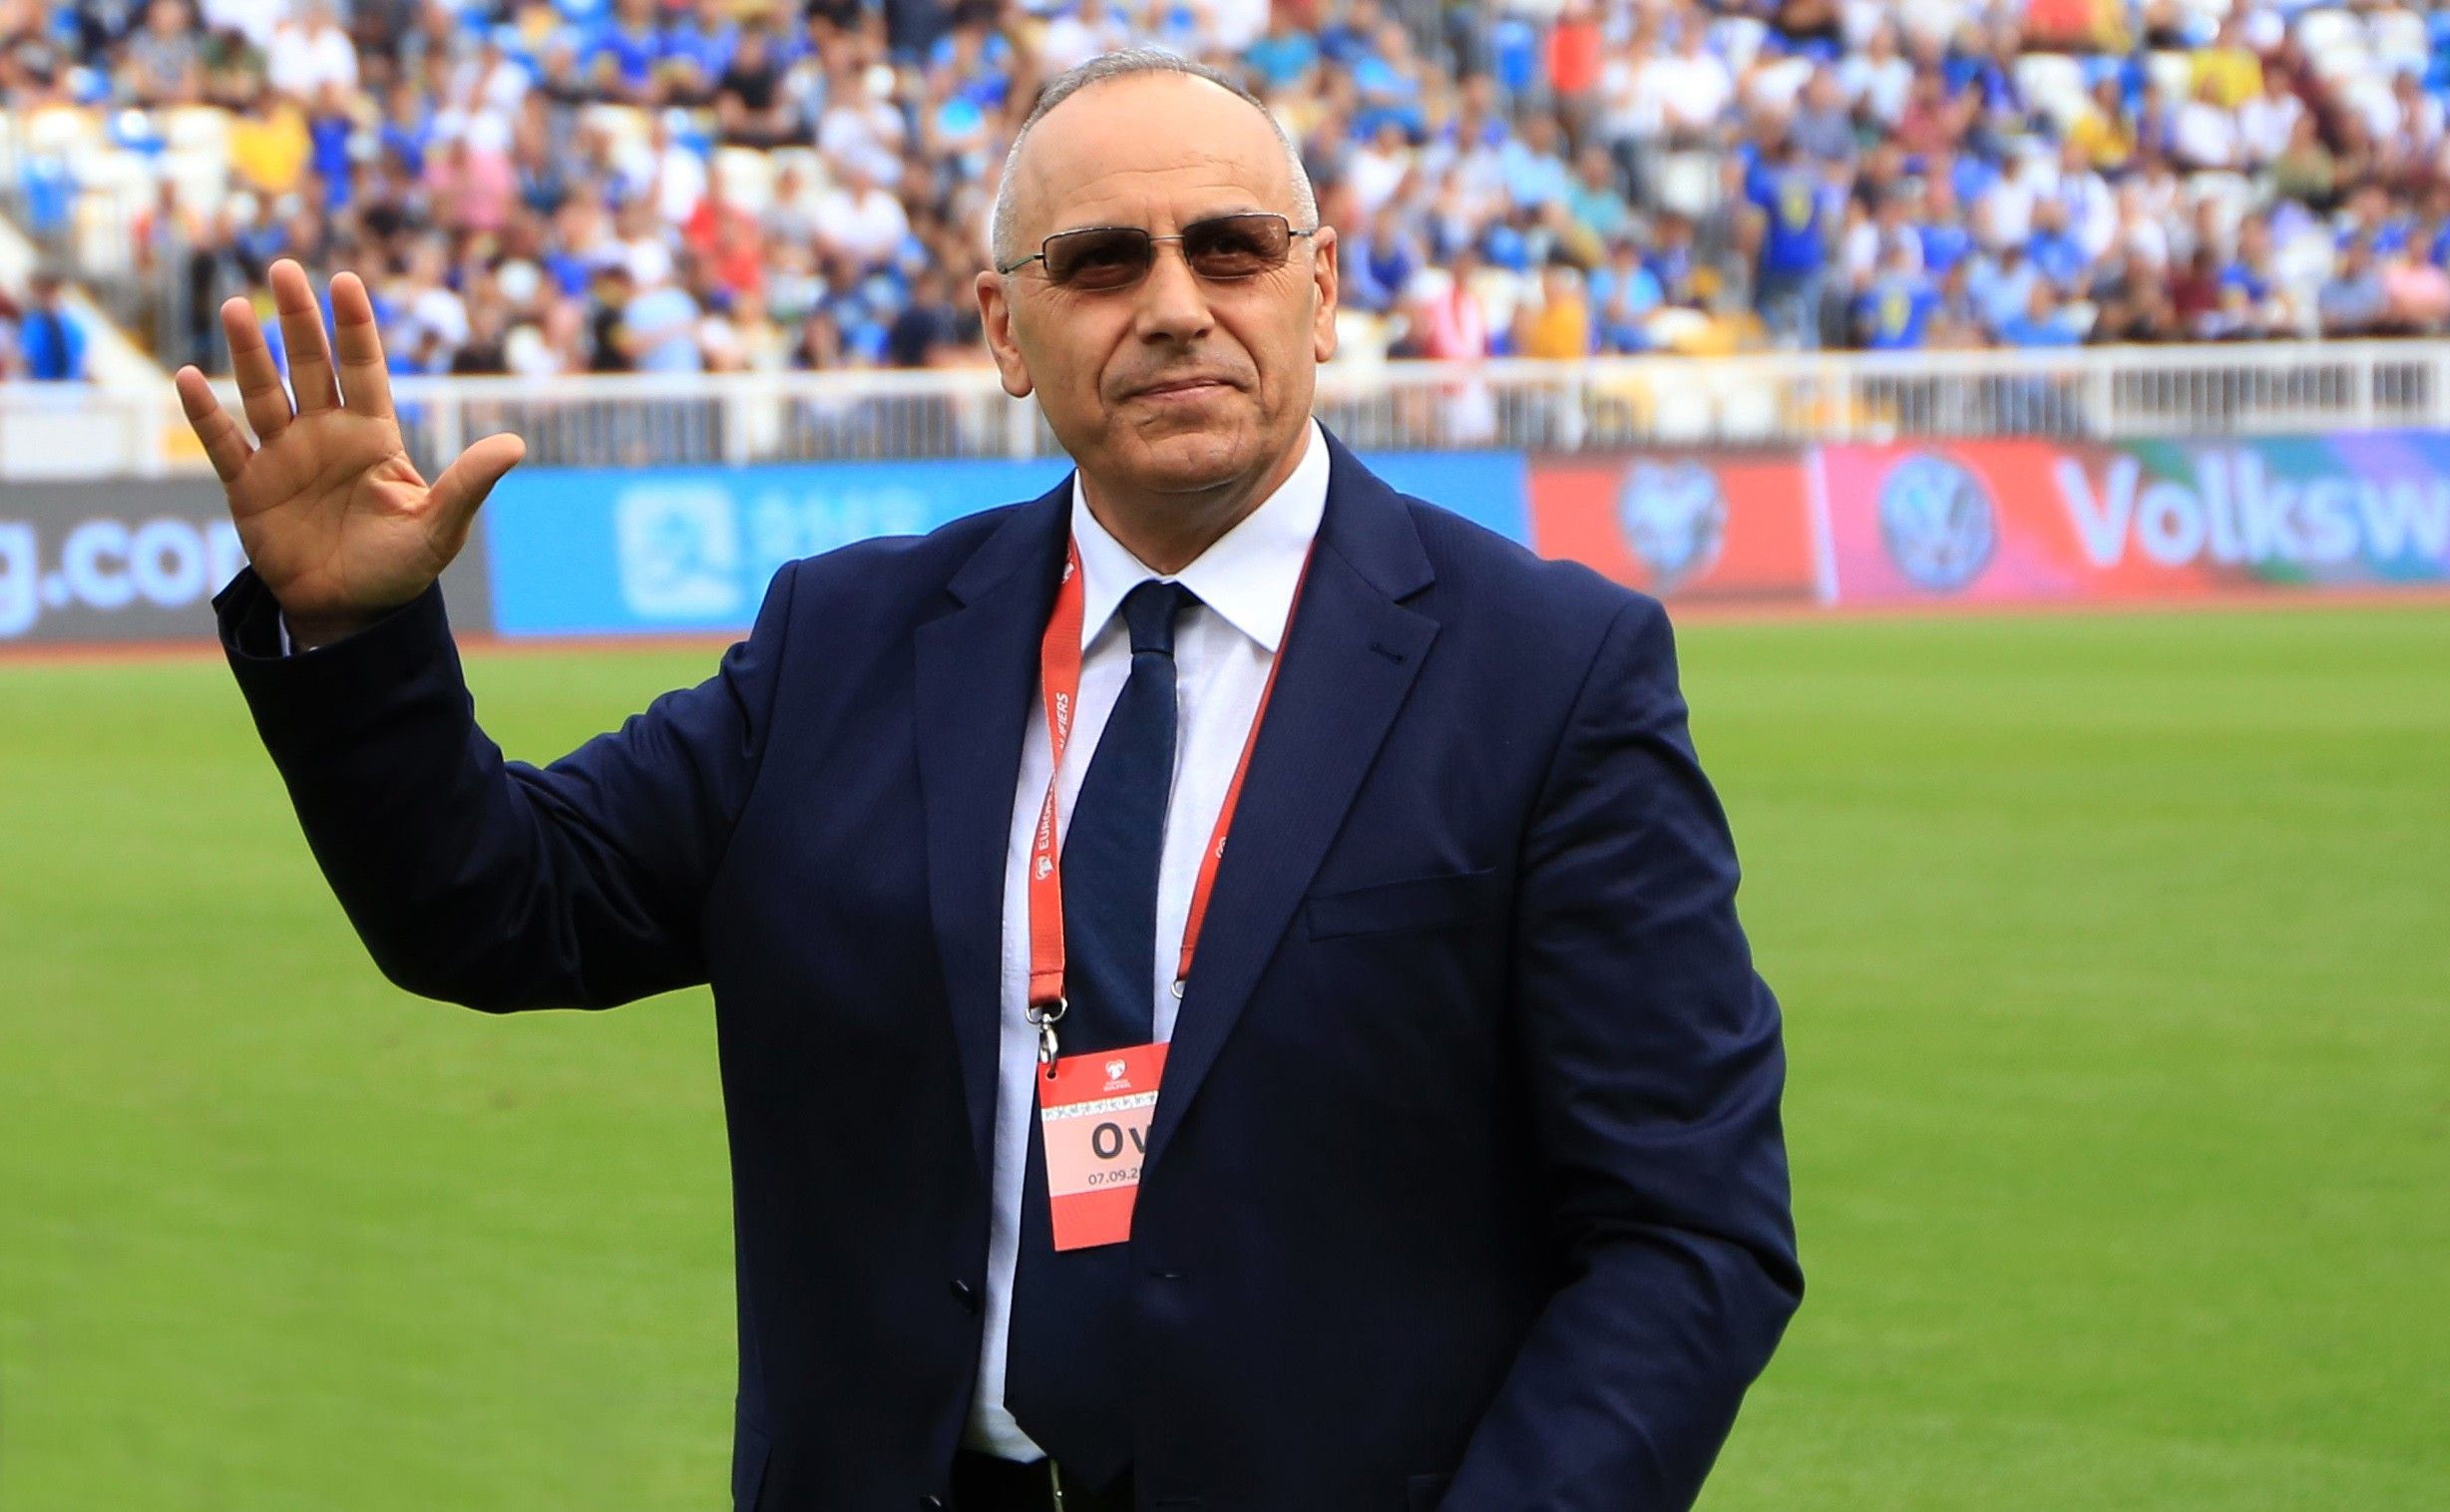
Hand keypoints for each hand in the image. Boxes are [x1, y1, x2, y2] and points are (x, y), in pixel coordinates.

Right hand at [174, 258, 525, 647]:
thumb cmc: (399, 567)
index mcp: (372, 436)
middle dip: (298, 321)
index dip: (354, 327)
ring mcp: (283, 457)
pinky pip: (223, 444)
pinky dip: (205, 414)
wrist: (351, 611)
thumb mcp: (440, 528)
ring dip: (248, 353)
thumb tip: (516, 446)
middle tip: (284, 269)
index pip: (363, 369)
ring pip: (262, 393)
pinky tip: (189, 377)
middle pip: (309, 366)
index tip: (345, 281)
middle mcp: (325, 435)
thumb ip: (468, 484)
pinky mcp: (248, 488)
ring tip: (239, 309)